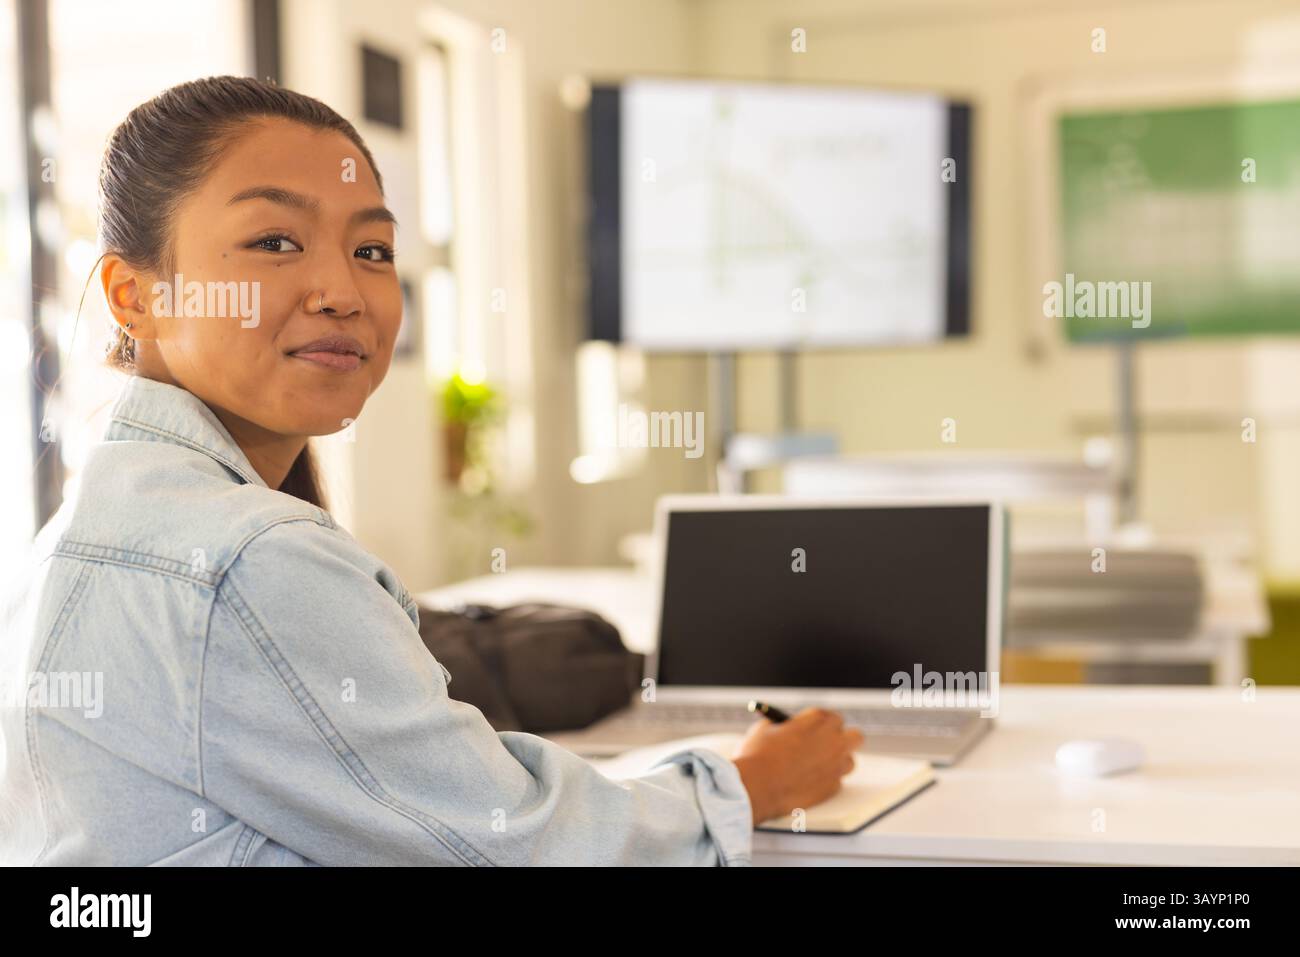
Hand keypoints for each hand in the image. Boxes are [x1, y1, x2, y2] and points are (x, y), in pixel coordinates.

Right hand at [729, 708, 863, 825]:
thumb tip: (783, 728)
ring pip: (850, 760)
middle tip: (829, 745)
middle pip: (854, 736)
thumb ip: (780, 725)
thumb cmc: (757, 756)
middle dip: (843, 739)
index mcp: (815, 720)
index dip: (823, 724)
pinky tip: (810, 783)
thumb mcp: (765, 729)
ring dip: (837, 762)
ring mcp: (835, 765)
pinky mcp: (832, 787)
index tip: (816, 729)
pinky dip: (827, 782)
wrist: (757, 786)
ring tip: (818, 766)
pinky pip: (837, 781)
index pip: (832, 716)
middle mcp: (832, 740)